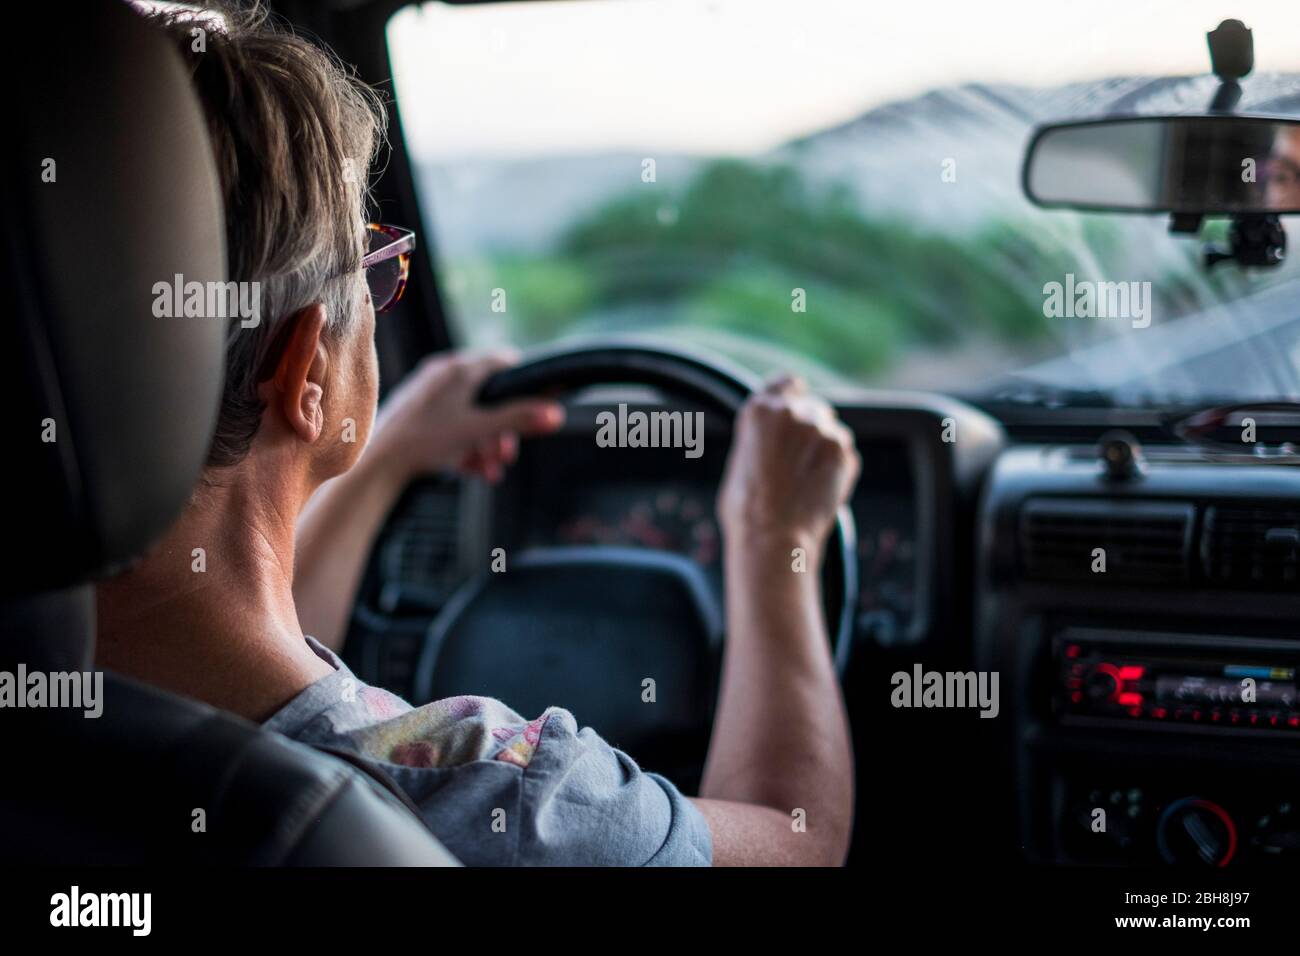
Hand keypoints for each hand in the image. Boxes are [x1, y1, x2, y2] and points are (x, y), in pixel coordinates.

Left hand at [369, 350, 563, 483]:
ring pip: (469, 413)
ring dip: (484, 442)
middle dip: (502, 429)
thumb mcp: (480, 430)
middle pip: (487, 396)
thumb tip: (555, 413)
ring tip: (487, 469)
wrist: (377, 461)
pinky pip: (449, 423)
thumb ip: (519, 420)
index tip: (535, 404)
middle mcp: (442, 374)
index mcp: (459, 369)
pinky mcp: (414, 412)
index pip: (503, 363)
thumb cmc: (425, 440)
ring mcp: (426, 393)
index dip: (523, 384)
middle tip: (506, 455)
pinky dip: (463, 443)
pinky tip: (468, 468)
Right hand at [717, 376, 858, 550]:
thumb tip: (773, 439)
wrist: (772, 536)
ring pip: (831, 430)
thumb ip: (760, 439)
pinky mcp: (841, 450)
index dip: (794, 394)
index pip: (786, 383)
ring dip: (824, 448)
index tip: (799, 401)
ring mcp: (820, 428)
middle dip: (810, 429)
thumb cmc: (747, 509)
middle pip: (813, 407)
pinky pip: (844, 452)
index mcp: (758, 410)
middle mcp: (791, 412)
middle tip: (799, 463)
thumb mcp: (740, 461)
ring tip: (807, 481)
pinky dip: (837, 466)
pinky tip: (820, 488)